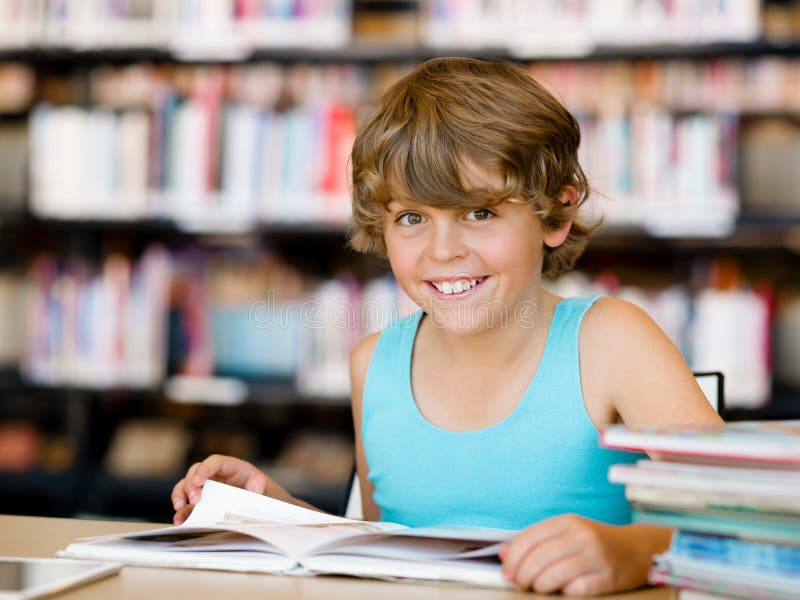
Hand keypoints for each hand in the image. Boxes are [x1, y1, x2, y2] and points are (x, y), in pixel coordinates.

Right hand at [171, 454, 269, 524]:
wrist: (260, 503)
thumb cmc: (260, 492)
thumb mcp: (263, 487)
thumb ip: (260, 485)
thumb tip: (257, 484)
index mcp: (231, 467)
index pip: (214, 462)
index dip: (205, 469)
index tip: (198, 481)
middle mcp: (215, 475)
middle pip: (195, 471)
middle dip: (191, 485)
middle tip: (195, 500)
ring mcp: (206, 488)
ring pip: (185, 485)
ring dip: (180, 495)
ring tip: (180, 507)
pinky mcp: (201, 502)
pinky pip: (186, 504)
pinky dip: (181, 511)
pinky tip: (180, 520)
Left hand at [498, 515, 670, 595]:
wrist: (638, 550)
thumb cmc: (595, 542)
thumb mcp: (565, 533)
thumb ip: (534, 541)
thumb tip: (502, 553)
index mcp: (568, 522)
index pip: (530, 537)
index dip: (513, 557)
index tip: (506, 570)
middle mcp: (583, 536)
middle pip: (540, 557)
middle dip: (523, 575)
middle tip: (519, 583)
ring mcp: (597, 557)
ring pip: (555, 574)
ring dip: (539, 586)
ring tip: (538, 587)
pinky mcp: (609, 578)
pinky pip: (577, 589)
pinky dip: (564, 592)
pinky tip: (563, 590)